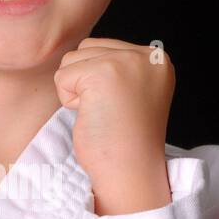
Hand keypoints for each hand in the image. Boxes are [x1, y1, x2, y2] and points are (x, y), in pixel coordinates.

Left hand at [54, 37, 175, 213]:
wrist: (130, 171)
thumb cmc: (125, 140)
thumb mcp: (131, 91)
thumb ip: (117, 66)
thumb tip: (84, 50)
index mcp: (156, 59)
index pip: (104, 48)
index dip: (99, 82)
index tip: (120, 108)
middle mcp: (146, 55)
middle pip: (86, 48)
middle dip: (86, 83)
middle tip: (110, 112)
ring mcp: (127, 61)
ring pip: (71, 60)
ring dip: (76, 91)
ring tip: (102, 113)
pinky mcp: (104, 72)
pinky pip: (62, 77)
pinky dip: (69, 101)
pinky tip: (93, 117)